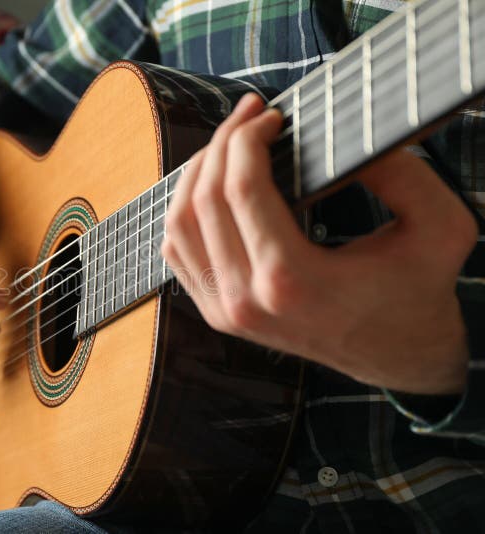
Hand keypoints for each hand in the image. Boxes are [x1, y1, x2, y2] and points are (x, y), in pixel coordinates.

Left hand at [161, 93, 476, 394]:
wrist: (399, 356)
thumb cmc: (419, 291)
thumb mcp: (440, 226)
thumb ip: (401, 172)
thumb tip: (341, 134)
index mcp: (292, 281)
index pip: (241, 189)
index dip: (246, 138)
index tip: (270, 114)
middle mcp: (246, 301)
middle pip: (205, 199)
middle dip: (222, 143)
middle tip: (248, 114)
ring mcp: (226, 311)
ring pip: (179, 224)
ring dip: (197, 172)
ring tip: (229, 143)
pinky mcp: (217, 314)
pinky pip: (177, 251)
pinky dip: (186, 210)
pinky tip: (211, 185)